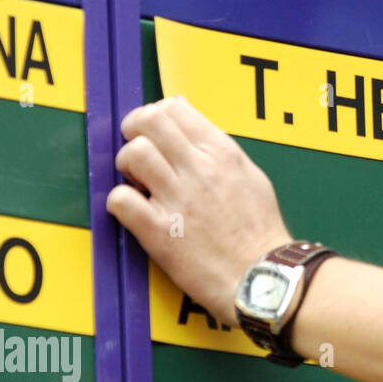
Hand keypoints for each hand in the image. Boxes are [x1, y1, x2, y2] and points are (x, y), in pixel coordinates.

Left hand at [105, 96, 291, 324]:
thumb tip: (190, 120)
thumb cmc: (258, 231)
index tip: (154, 133)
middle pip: (148, 121)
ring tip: (138, 183)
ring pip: (132, 154)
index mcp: (222, 153)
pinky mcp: (158, 231)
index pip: (175, 108)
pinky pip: (119, 199)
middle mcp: (199, 169)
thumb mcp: (250, 176)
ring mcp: (178, 198)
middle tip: (138, 152)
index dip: (155, 116)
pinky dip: (121, 203)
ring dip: (126, 167)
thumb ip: (218, 147)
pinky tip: (136, 211)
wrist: (262, 273)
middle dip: (133, 132)